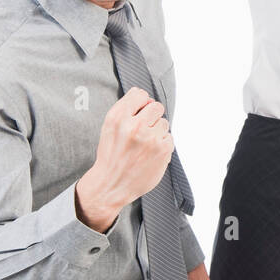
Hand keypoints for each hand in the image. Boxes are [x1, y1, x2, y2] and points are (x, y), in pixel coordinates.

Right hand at [76, 88, 173, 230]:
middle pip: (157, 106)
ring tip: (143, 146)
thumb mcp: (109, 128)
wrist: (111, 185)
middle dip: (152, 117)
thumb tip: (148, 99)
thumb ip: (127, 109)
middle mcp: (134, 126)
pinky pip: (169, 137)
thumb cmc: (111, 155)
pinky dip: (162, 145)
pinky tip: (149, 154)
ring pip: (164, 123)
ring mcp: (150, 138)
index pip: (140, 94)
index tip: (138, 113)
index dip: (141, 104)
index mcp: (118, 117)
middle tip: (143, 131)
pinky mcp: (163, 149)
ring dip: (157, 132)